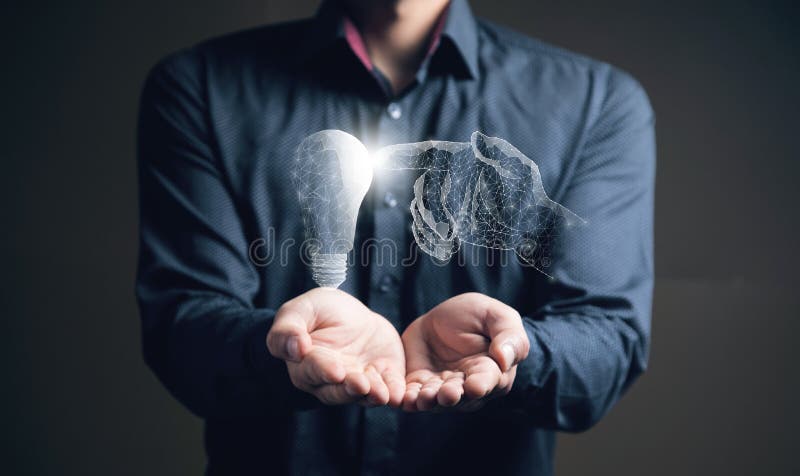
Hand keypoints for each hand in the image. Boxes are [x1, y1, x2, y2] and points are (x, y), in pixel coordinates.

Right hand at [267, 288, 404, 406]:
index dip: (323, 370)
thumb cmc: (318, 312)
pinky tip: (399, 394)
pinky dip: (394, 392)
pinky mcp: (382, 378)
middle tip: (360, 384)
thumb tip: (294, 348)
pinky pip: (388, 389)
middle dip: (350, 388)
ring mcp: (358, 382)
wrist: (350, 314)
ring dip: (372, 395)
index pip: (313, 370)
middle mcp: (331, 381)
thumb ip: (288, 329)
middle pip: (338, 390)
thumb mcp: (299, 311)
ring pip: (363, 395)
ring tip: (381, 393)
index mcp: (306, 365)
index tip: (335, 371)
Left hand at [401, 293, 529, 411]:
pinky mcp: (418, 385)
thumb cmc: (478, 316)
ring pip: (436, 401)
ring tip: (424, 398)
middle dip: (453, 396)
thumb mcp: (497, 316)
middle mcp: (467, 386)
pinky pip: (413, 396)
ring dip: (430, 401)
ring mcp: (442, 389)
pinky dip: (409, 400)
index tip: (475, 386)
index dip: (481, 384)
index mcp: (491, 371)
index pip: (488, 381)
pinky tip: (404, 400)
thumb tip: (505, 359)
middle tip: (447, 394)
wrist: (443, 316)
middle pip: (461, 397)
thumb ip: (508, 336)